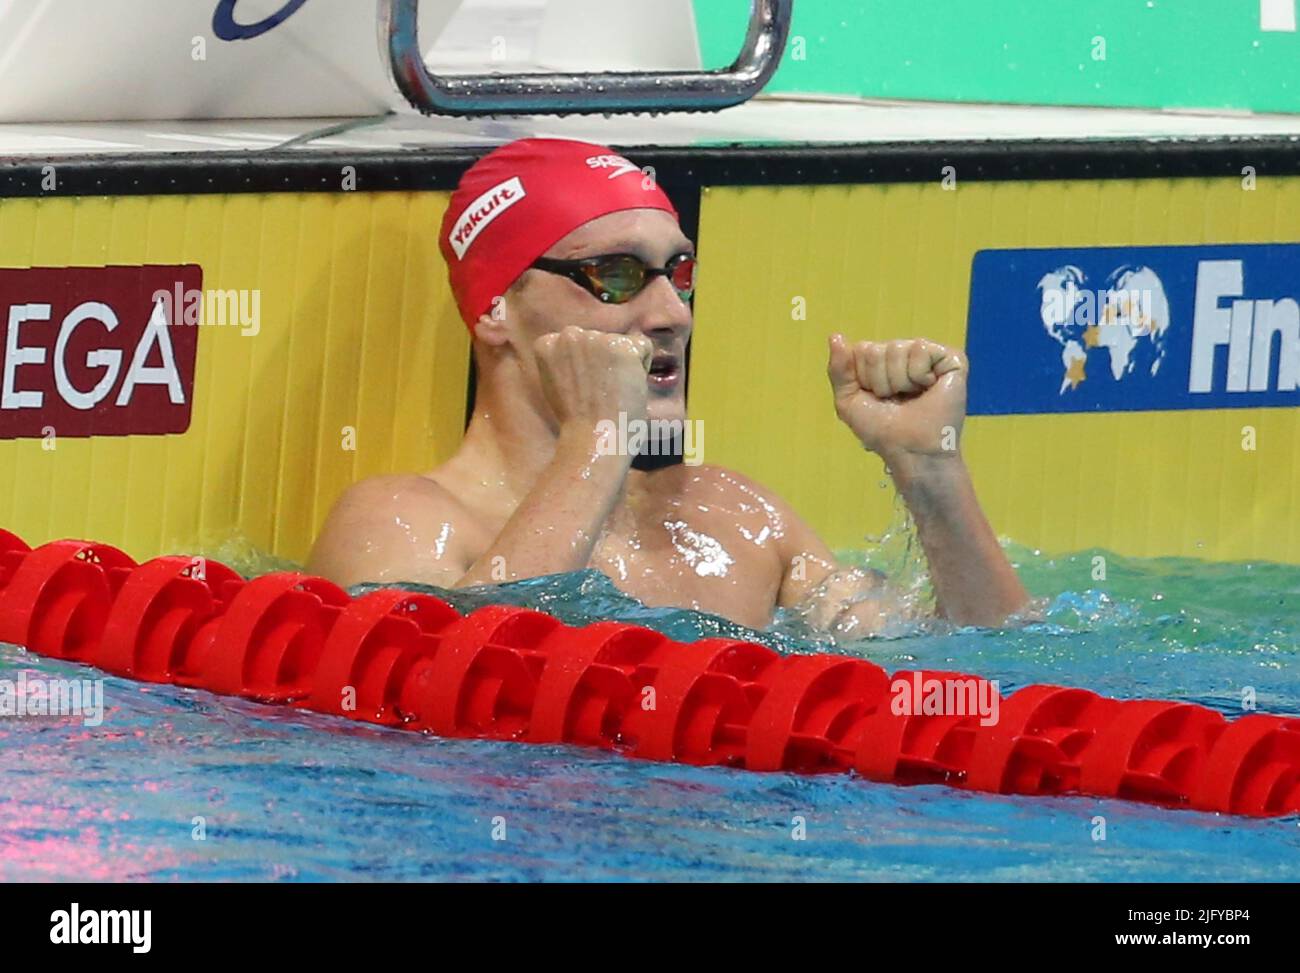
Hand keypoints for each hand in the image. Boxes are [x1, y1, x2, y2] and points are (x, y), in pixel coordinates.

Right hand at [535, 326, 651, 433]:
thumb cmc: (578, 422)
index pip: (578, 343)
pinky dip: (642, 367)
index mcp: (548, 343)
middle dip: (606, 362)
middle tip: (600, 394)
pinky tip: (626, 388)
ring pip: (621, 343)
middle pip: (601, 340)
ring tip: (612, 393)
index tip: (583, 390)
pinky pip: (643, 348)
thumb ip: (568, 362)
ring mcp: (595, 338)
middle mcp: (569, 334)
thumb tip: (589, 352)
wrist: (593, 439)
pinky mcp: (621, 346)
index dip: (587, 368)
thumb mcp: (558, 384)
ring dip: (623, 365)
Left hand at [827, 334, 967, 464]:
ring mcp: (927, 355)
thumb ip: (838, 370)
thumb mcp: (849, 401)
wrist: (911, 450)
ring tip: (913, 396)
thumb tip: (835, 336)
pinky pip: (921, 348)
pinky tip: (929, 387)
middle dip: (881, 381)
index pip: (862, 350)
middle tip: (896, 400)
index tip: (877, 398)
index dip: (864, 379)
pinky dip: (919, 374)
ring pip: (897, 348)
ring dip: (900, 381)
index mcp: (881, 362)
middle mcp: (904, 355)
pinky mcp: (950, 358)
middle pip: (877, 350)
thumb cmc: (882, 430)